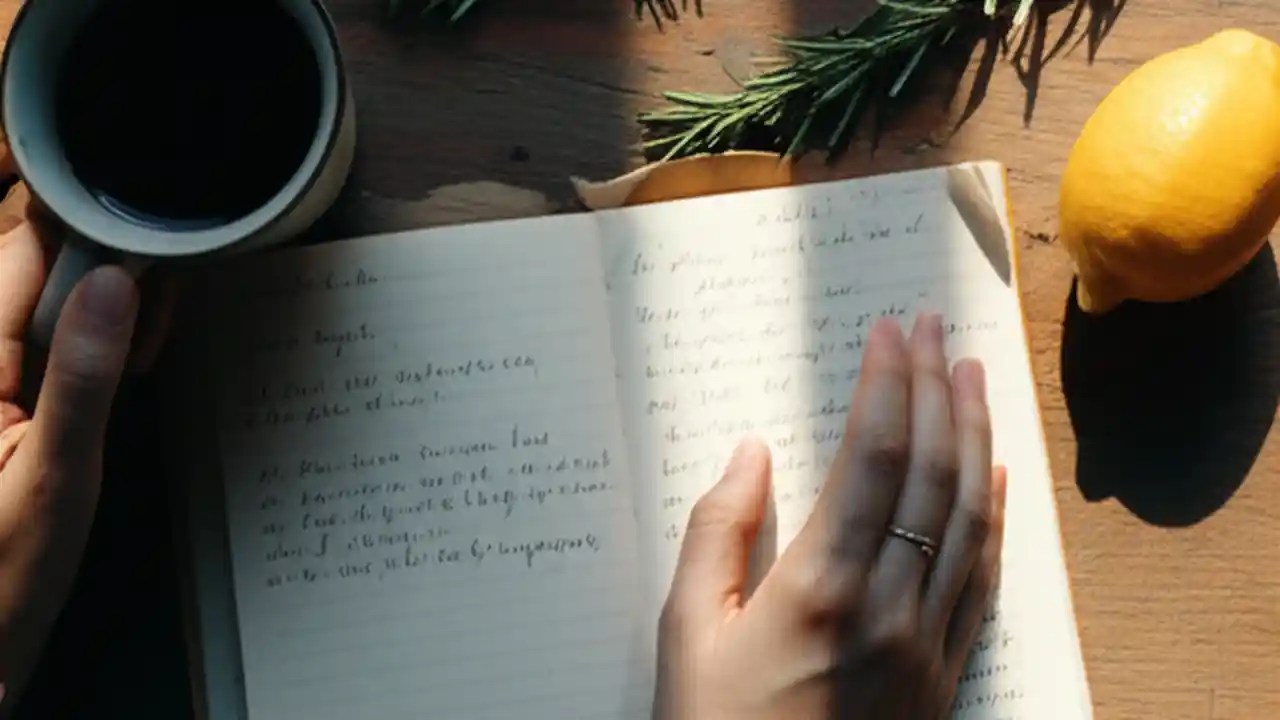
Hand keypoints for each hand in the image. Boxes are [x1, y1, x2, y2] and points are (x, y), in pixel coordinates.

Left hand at [0, 222, 139, 710]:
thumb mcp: (57, 476)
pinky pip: (46, 319)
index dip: (93, 238)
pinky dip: (93, 330)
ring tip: (140, 360)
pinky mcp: (2, 376)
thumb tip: (115, 281)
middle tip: (148, 337)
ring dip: (107, 300)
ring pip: (48, 281)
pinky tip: (122, 362)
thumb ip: (83, 375)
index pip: (22, 246)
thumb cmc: (7, 569)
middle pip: (36, 253)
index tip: (150, 270)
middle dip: (107, 271)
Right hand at [655, 315, 1006, 719]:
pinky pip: (983, 578)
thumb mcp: (688, 633)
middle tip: (933, 329)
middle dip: (933, 391)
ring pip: (968, 517)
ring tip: (970, 376)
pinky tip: (993, 472)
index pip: (871, 459)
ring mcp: (926, 642)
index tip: (889, 331)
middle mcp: (888, 606)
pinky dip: (994, 515)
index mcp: (819, 587)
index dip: (885, 386)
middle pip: (928, 474)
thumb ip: (719, 532)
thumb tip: (751, 452)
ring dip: (972, 437)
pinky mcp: (944, 674)